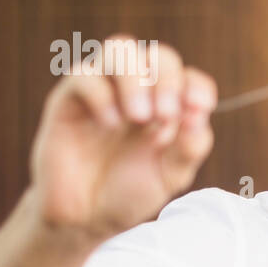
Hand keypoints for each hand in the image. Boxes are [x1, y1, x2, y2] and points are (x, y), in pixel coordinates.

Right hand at [29, 34, 215, 241]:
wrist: (86, 217)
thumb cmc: (131, 190)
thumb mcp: (172, 174)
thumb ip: (191, 145)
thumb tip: (198, 115)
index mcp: (169, 105)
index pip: (189, 77)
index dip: (197, 87)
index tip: (198, 110)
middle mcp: (139, 90)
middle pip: (159, 55)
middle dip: (167, 80)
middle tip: (165, 116)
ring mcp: (104, 90)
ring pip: (119, 49)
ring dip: (135, 78)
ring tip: (139, 116)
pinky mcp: (69, 100)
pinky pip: (83, 75)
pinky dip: (101, 94)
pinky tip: (109, 124)